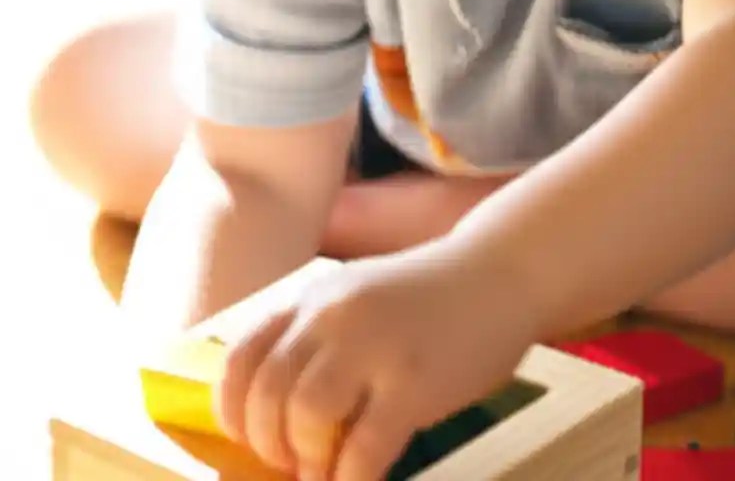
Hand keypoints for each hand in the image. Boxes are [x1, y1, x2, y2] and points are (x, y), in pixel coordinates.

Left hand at [213, 245, 540, 480]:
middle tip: (288, 463)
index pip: (239, 359)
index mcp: (311, 300)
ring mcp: (372, 348)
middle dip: (267, 442)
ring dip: (305, 458)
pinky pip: (364, 447)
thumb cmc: (430, 297)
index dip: (233, 411)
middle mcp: (331, 318)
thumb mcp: (356, 298)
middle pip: (266, 393)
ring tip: (322, 472)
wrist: (502, 274)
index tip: (247, 437)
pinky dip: (351, 478)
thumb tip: (280, 405)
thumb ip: (317, 336)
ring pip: (305, 416)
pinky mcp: (413, 383)